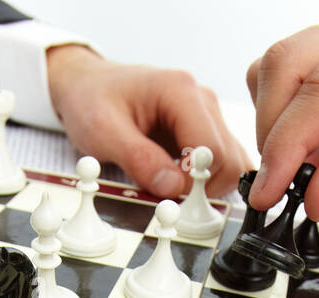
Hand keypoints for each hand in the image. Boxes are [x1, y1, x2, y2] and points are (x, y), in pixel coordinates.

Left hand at [47, 45, 251, 199]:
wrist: (87, 86)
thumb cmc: (92, 100)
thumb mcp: (103, 131)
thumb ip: (138, 159)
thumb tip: (173, 187)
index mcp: (181, 91)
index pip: (212, 150)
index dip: (191, 181)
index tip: (163, 187)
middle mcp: (203, 101)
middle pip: (228, 160)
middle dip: (201, 187)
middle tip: (166, 191)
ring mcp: (208, 116)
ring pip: (231, 165)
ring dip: (205, 186)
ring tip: (168, 182)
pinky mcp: (206, 131)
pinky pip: (222, 164)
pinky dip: (206, 181)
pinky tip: (178, 180)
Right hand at [246, 3, 318, 224]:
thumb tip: (316, 193)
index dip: (290, 140)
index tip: (270, 188)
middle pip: (291, 62)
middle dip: (274, 131)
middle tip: (281, 183)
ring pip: (278, 65)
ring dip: (276, 123)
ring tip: (309, 161)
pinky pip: (280, 71)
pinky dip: (280, 114)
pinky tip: (312, 140)